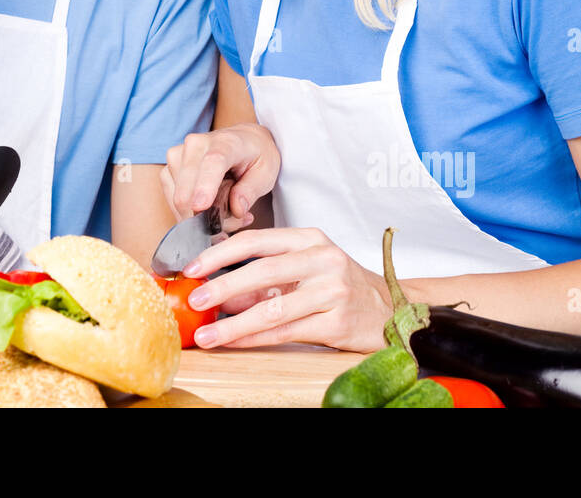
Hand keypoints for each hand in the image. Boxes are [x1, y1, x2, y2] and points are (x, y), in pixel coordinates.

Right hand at [162, 123, 279, 223]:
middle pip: (187, 188)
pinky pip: (171, 198)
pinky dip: (187, 211)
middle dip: (206, 217)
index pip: (212, 163)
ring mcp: (179, 154)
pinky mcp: (170, 166)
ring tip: (223, 215)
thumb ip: (251, 191)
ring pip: (178, 198)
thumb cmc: (256, 155)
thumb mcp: (266, 172)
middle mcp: (196, 144)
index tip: (200, 208)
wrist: (244, 138)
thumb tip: (236, 209)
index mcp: (226, 142)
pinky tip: (206, 210)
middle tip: (232, 223)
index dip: (204, 186)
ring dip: (198, 216)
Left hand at [177, 227, 391, 352]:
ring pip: (273, 308)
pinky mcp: (338, 322)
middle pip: (263, 271)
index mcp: (309, 239)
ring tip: (206, 334)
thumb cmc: (338, 285)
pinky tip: (234, 342)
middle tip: (194, 298)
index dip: (219, 254)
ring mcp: (333, 291)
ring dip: (233, 324)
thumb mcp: (303, 270)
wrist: (389, 309)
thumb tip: (217, 292)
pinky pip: (287, 332)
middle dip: (222, 285)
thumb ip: (262, 279)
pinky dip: (255, 338)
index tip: (192, 267)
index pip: (256, 240)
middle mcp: (323, 260)